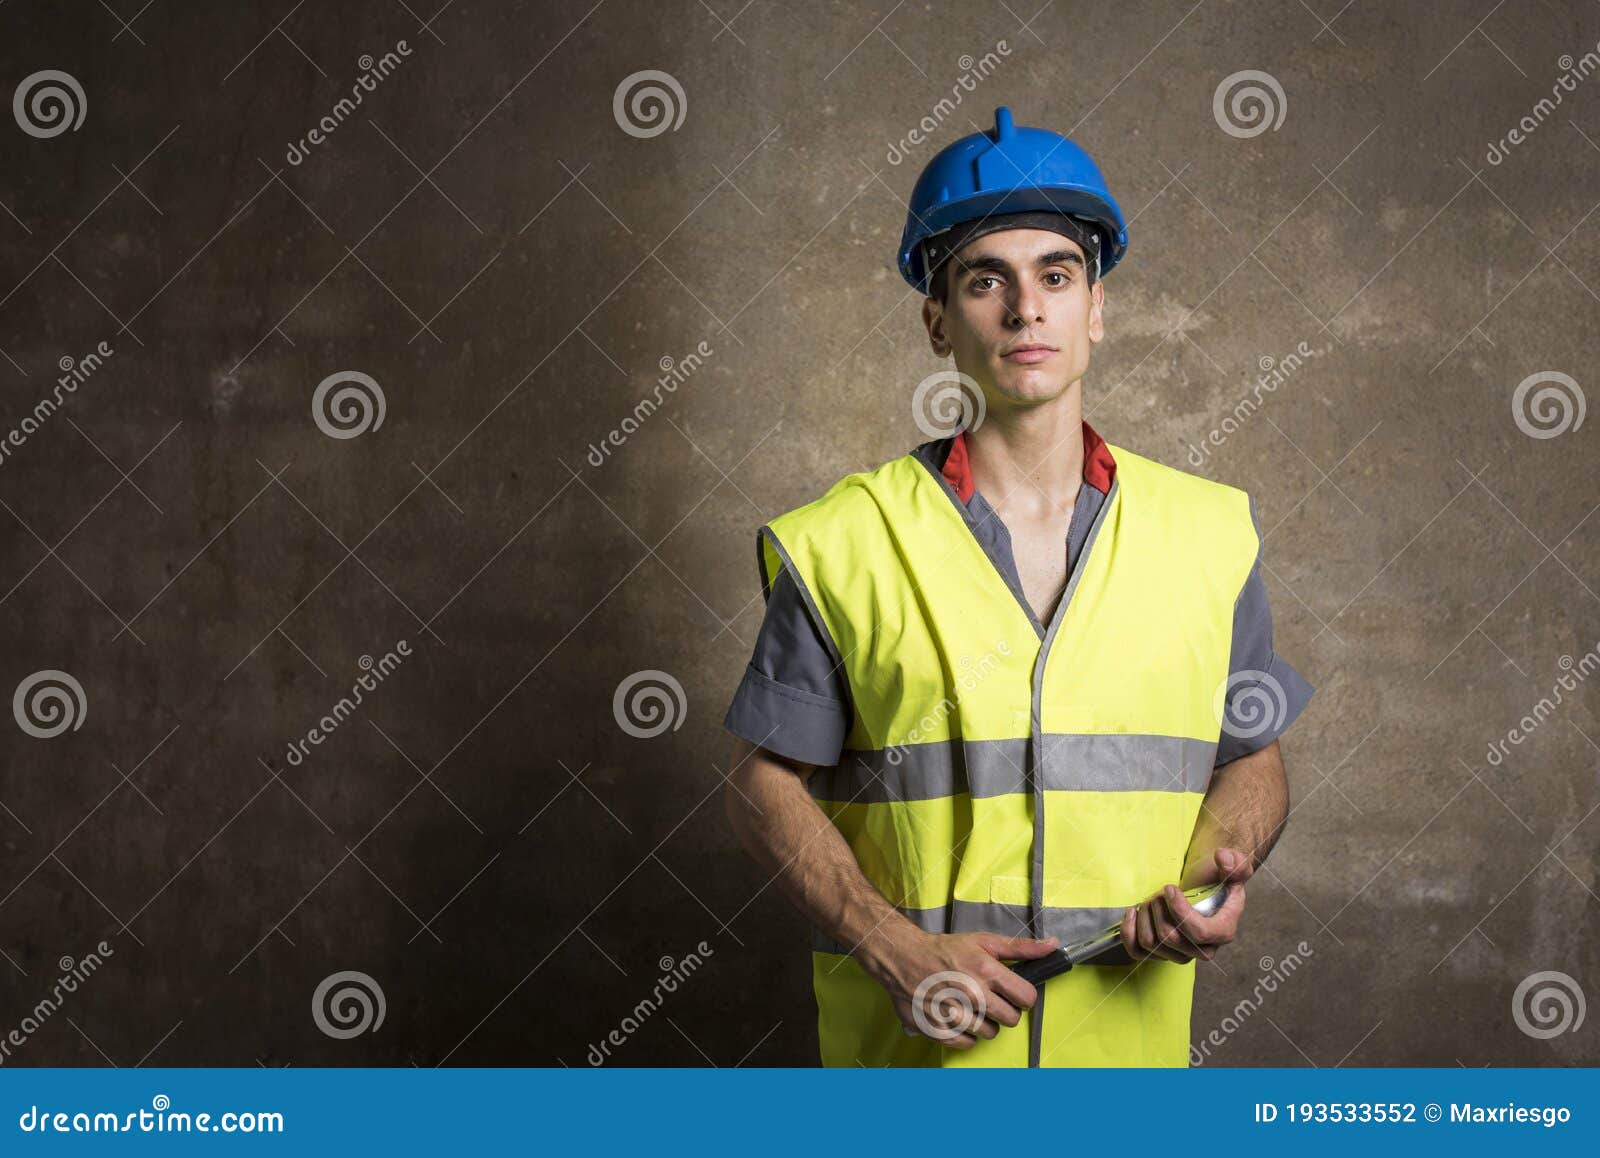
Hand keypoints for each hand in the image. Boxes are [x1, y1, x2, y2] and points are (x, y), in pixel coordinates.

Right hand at [874, 930, 1058, 1047]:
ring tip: (970, 1005)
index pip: (1027, 998)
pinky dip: (966, 1034)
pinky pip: (969, 1043)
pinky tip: (957, 1016)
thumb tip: (1054, 946)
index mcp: (986, 970)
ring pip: (990, 1033)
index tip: (1012, 991)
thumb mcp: (984, 941)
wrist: (903, 957)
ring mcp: (954, 1014)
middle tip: (990, 998)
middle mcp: (972, 994)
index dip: (1022, 995)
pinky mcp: (939, 1030)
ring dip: (984, 1022)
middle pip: (1011, 1019)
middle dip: (1005, 1010)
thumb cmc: (945, 949)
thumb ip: (1021, 947)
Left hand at [1120, 847, 1252, 963]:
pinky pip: (1138, 952)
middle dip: (1158, 910)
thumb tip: (1224, 860)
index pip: (1198, 932)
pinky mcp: (1162, 953)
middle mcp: (1204, 949)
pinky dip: (1129, 932)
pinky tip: (1133, 912)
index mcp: (1223, 931)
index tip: (1169, 888)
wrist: (1201, 883)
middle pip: (1171, 938)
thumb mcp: (1232, 864)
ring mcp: (1182, 954)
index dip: (1179, 910)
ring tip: (1150, 900)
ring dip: (1145, 917)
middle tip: (1158, 893)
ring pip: (1153, 945)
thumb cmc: (1215, 875)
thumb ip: (1235, 862)